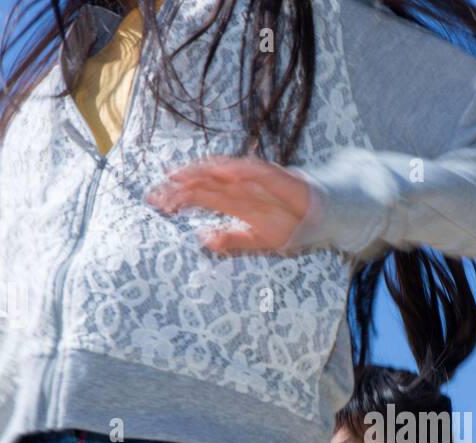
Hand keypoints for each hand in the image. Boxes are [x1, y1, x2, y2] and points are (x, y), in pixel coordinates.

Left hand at [145, 156, 312, 255]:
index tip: (154, 201)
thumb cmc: (289, 226)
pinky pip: (259, 172)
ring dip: (203, 173)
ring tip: (180, 176)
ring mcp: (259, 180)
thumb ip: (231, 239)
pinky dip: (242, 170)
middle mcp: (242, 187)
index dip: (177, 197)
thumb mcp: (256, 240)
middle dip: (181, 185)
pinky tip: (223, 171)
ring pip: (226, 173)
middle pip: (205, 181)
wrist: (321, 217)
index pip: (200, 195)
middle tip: (156, 191)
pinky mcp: (280, 177)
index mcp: (234, 200)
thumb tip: (202, 239)